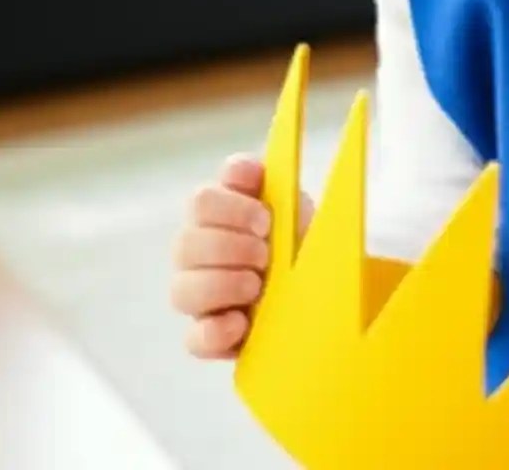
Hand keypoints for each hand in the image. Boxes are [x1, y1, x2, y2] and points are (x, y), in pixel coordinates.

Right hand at [170, 154, 311, 358]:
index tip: (265, 220)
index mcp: (219, 218)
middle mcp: (200, 254)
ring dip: (220, 285)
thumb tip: (250, 168)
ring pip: (180, 291)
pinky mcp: (210, 337)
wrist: (327, 296)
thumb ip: (273, 186)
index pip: (202, 202)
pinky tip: (242, 323)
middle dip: (228, 247)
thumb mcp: (297, 212)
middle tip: (264, 254)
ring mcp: (201, 298)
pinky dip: (216, 331)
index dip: (231, 208)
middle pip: (185, 244)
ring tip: (256, 287)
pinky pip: (195, 339)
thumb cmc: (304, 246)